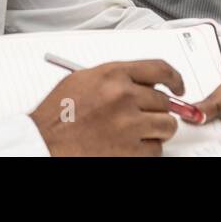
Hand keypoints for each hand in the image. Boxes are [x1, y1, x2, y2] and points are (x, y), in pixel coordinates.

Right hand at [28, 60, 184, 155]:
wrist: (43, 144)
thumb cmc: (56, 116)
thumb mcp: (82, 80)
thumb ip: (113, 77)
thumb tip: (138, 82)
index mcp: (113, 75)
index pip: (160, 69)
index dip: (174, 78)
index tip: (178, 86)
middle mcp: (124, 96)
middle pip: (164, 101)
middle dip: (157, 111)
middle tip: (143, 117)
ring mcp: (129, 124)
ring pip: (166, 126)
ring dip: (156, 131)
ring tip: (137, 133)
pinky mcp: (130, 152)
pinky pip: (156, 150)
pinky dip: (147, 151)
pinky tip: (129, 148)